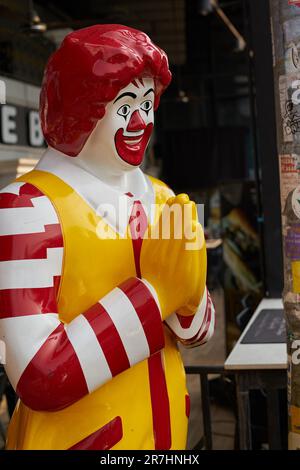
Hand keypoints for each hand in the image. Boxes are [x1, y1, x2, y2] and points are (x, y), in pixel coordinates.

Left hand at [140, 194, 206, 319]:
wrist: (159, 300)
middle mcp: (170, 250)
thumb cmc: (182, 292)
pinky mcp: (148, 252)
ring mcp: (157, 250)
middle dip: (179, 210)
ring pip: (164, 227)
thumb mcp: (197, 278)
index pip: (186, 230)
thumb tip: (195, 227)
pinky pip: (154, 234)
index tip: (190, 204)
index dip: (188, 216)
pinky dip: (160, 223)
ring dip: (170, 213)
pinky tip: (164, 214)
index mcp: (185, 256)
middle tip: (183, 197)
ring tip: (174, 200)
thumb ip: (197, 252)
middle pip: (175, 225)